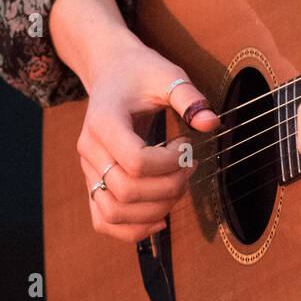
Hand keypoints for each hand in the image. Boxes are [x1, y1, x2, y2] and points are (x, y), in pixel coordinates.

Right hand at [75, 29, 220, 243]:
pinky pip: (103, 220)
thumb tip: (212, 123)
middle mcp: (89, 150)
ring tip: (177, 186)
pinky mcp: (93, 182)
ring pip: (112, 213)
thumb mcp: (168, 74)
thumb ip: (189, 98)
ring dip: (154, 210)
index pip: (135, 162)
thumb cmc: (141, 72)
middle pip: (126, 191)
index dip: (169, 162)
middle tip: (190, 165)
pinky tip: (161, 217)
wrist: (112, 72)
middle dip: (168, 187)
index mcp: (103, 121)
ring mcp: (88, 170)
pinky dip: (132, 229)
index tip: (187, 144)